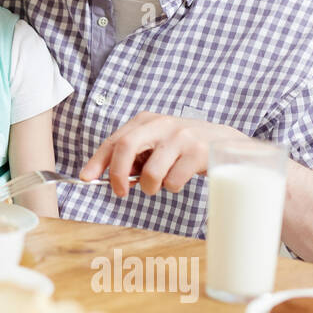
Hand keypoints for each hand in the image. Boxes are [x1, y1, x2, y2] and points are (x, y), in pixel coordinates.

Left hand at [79, 112, 246, 196]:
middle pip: (125, 147)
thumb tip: (111, 178)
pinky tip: (181, 178)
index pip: (114, 140)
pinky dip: (172, 187)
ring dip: (150, 187)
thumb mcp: (157, 143)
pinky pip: (173, 182)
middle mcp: (161, 124)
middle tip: (120, 192)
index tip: (86, 178)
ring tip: (160, 183)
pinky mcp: (198, 153)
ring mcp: (181, 137)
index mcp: (146, 120)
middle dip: (117, 175)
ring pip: (150, 172)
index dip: (97, 160)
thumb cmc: (183, 147)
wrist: (226, 141)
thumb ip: (135, 157)